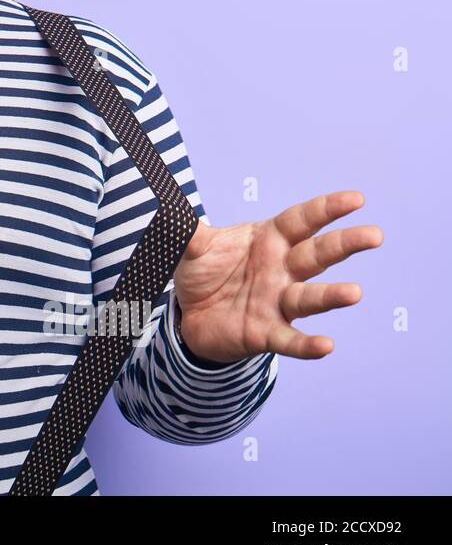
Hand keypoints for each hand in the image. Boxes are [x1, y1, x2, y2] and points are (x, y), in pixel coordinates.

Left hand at [173, 191, 382, 363]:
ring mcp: (278, 302)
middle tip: (373, 235)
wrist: (189, 315)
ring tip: (354, 293)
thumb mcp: (193, 247)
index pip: (302, 221)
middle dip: (345, 244)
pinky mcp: (267, 333)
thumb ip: (187, 231)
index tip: (356, 199)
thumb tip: (170, 210)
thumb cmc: (205, 271)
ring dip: (331, 296)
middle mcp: (282, 270)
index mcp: (270, 240)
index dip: (327, 209)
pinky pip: (290, 339)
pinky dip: (307, 344)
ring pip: (309, 297)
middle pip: (318, 254)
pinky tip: (326, 345)